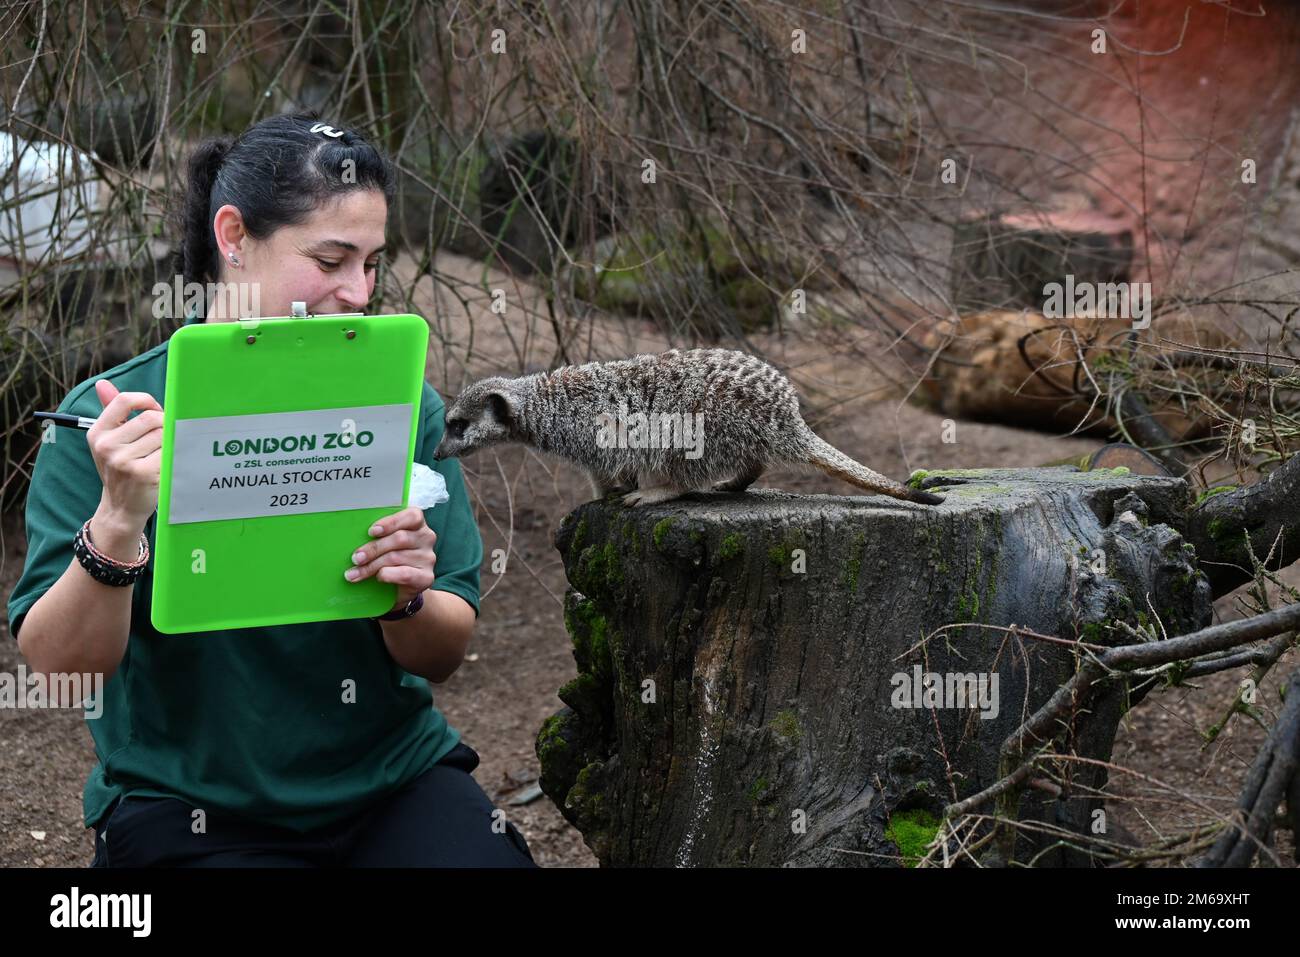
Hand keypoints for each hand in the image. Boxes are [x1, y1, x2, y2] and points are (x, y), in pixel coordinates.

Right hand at [88, 379, 163, 529]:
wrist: (121, 507)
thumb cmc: (121, 469)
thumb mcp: (109, 440)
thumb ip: (111, 411)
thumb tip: (103, 383)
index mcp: (97, 433)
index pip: (124, 400)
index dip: (146, 400)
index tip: (155, 410)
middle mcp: (106, 445)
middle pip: (151, 418)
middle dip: (164, 424)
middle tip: (164, 437)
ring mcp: (123, 460)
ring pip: (162, 435)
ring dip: (169, 442)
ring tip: (162, 454)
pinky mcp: (142, 473)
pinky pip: (169, 452)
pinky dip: (173, 456)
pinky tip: (165, 465)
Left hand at [346, 505, 436, 612]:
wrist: (400, 588)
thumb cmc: (390, 560)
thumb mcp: (385, 543)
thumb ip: (378, 536)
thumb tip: (353, 535)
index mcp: (417, 524)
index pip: (412, 516)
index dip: (391, 522)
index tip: (371, 531)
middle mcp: (426, 538)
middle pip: (399, 539)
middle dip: (374, 548)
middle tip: (356, 558)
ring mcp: (428, 558)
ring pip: (397, 557)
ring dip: (372, 566)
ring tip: (355, 573)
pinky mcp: (426, 577)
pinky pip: (405, 574)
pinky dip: (387, 575)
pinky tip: (378, 577)